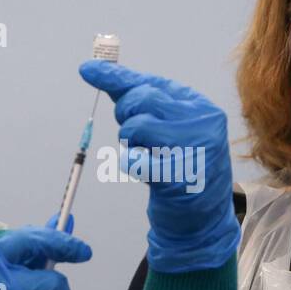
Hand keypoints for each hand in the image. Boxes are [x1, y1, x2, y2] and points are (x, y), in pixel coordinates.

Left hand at [79, 60, 238, 273]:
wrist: (201, 218)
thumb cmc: (179, 167)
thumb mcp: (168, 128)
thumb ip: (139, 101)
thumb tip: (97, 70)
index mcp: (199, 106)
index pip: (151, 83)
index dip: (117, 77)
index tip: (88, 70)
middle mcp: (202, 122)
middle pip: (142, 100)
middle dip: (126, 115)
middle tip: (135, 136)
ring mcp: (193, 148)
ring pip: (137, 126)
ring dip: (129, 142)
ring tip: (146, 154)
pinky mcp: (179, 176)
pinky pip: (134, 159)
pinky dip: (130, 164)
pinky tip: (145, 171)